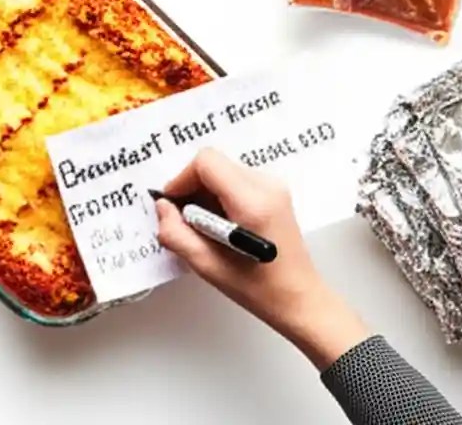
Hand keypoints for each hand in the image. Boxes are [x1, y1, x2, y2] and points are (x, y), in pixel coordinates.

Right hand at [155, 149, 368, 368]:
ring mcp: (274, 187)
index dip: (181, 180)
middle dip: (192, 188)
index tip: (173, 205)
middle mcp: (267, 187)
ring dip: (205, 194)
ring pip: (223, 171)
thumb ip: (176, 233)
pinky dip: (219, 197)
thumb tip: (162, 208)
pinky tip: (220, 226)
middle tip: (186, 221)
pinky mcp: (274, 193)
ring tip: (205, 228)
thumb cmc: (260, 289)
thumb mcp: (208, 266)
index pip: (207, 162)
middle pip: (214, 164)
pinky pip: (235, 180)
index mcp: (253, 203)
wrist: (298, 298)